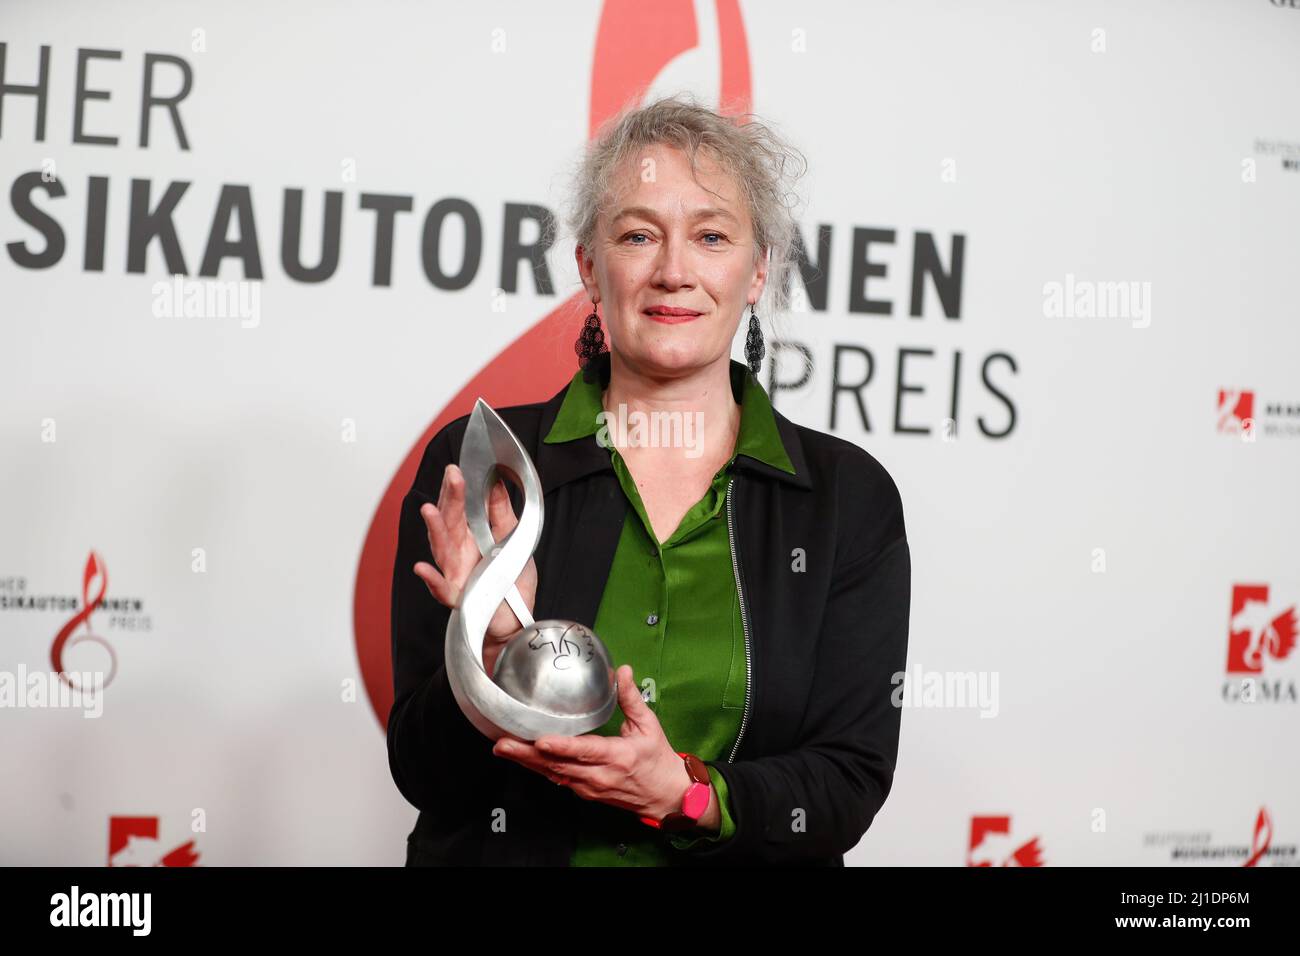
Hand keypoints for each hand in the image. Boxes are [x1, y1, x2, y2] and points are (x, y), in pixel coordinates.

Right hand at [413, 462, 537, 647]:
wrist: (518, 617)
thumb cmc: (512, 580)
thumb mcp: (513, 537)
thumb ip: (501, 511)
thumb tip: (496, 481)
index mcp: (470, 536)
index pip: (458, 508)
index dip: (456, 489)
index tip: (457, 469)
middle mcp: (458, 552)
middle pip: (449, 522)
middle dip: (450, 498)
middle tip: (452, 476)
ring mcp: (456, 573)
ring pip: (441, 549)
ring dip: (434, 530)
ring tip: (429, 510)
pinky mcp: (460, 596)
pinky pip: (442, 588)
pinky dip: (431, 579)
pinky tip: (422, 568)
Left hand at [490, 664, 695, 822]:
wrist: (666, 796)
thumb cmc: (657, 760)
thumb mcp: (649, 725)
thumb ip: (631, 698)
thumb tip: (622, 671)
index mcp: (617, 756)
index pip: (585, 751)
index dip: (561, 746)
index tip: (540, 740)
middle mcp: (599, 775)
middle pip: (558, 765)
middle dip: (528, 754)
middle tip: (503, 744)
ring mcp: (589, 787)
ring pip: (553, 774)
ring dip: (527, 762)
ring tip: (503, 748)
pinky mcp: (584, 792)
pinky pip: (557, 779)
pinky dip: (537, 768)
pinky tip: (520, 758)